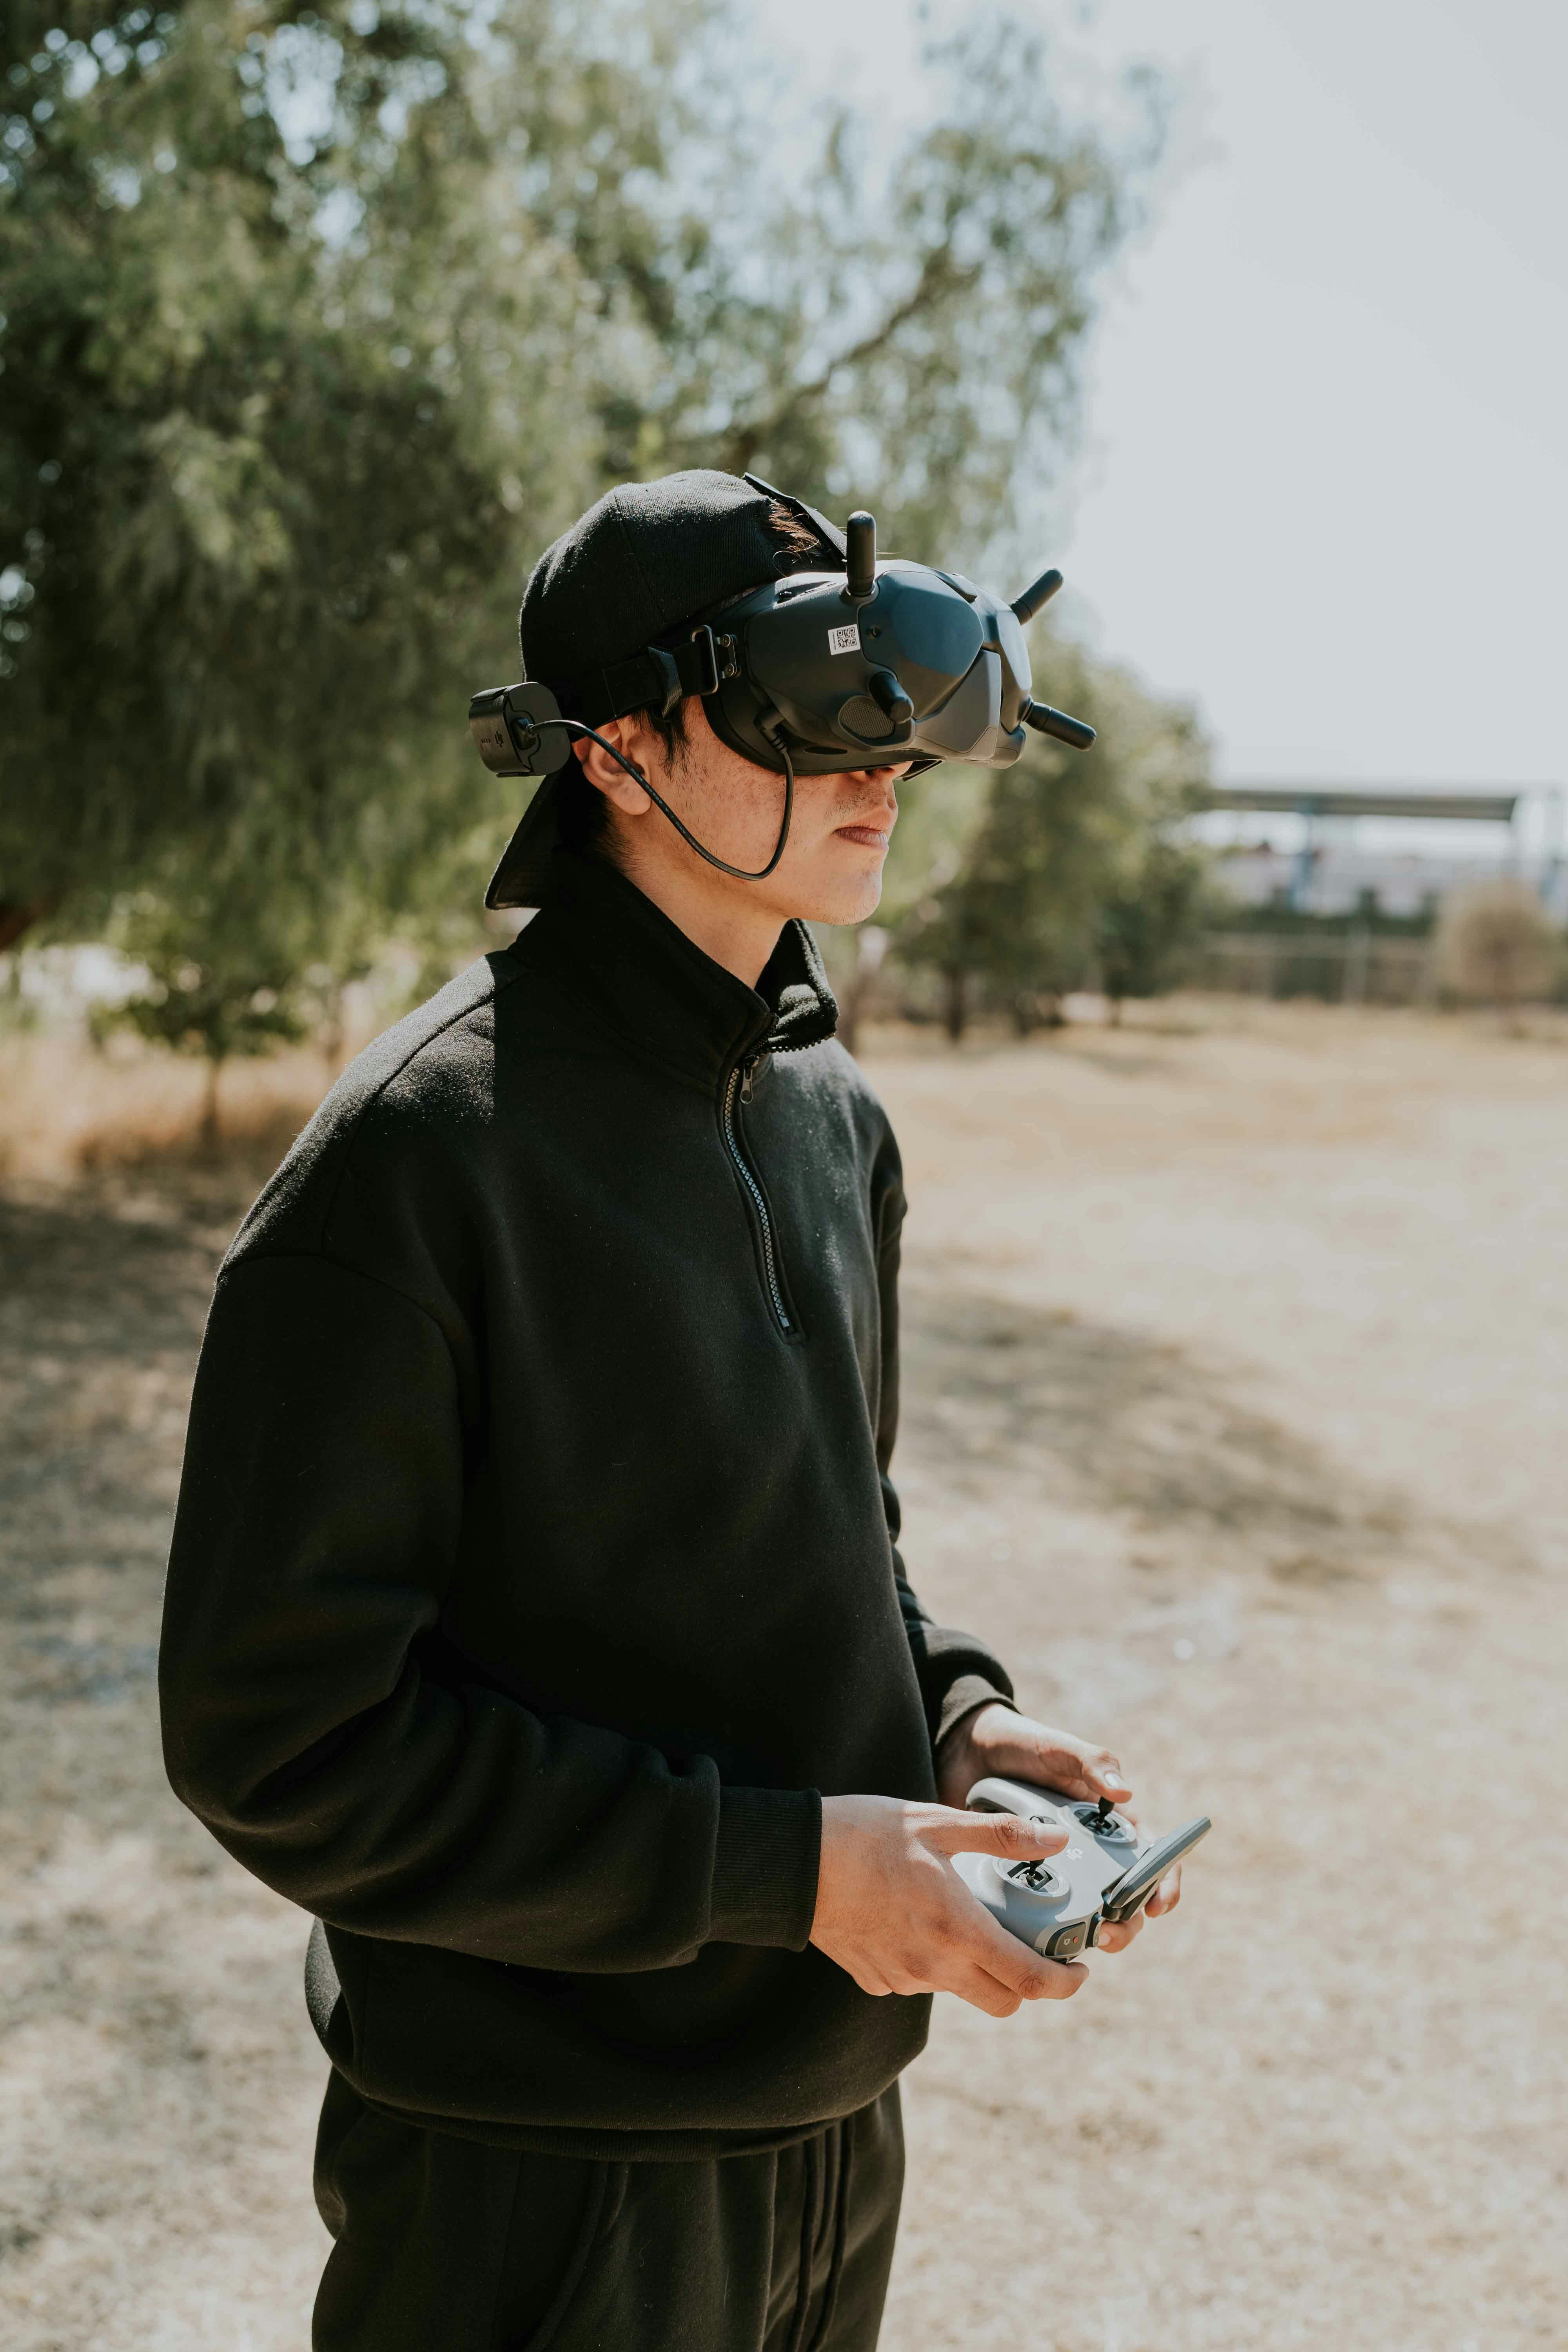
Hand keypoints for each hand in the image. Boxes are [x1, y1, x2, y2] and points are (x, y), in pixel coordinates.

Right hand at [809, 1794, 1088, 2015]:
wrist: (794, 1862)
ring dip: (978, 1967)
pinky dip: (935, 1962)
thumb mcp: (938, 1823)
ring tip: (967, 1919)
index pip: (1029, 1980)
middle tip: (1033, 1948)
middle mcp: (935, 1965)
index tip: (1079, 1970)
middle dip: (1029, 1984)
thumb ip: (1002, 1837)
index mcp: (958, 1928)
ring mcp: (904, 1977)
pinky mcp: (876, 1980)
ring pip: (961, 1989)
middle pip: (1004, 2001)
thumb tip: (1056, 1841)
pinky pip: (921, 1981)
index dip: (1065, 1983)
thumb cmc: (866, 1834)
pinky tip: (919, 1921)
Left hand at [934, 1702, 1182, 1949]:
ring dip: (1097, 1933)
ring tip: (1088, 1940)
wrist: (968, 1751)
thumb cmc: (1026, 1745)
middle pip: (1127, 1898)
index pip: (1153, 1857)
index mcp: (1110, 1821)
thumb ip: (1093, 1763)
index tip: (1158, 1904)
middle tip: (1110, 1931)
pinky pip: (1044, 1912)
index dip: (1165, 1883)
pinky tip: (1043, 1937)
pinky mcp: (1027, 1880)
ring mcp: (1060, 1868)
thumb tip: (1125, 1794)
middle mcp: (1092, 1850)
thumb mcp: (1061, 1748)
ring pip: (1091, 1914)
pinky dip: (1051, 1928)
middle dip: (1129, 1921)